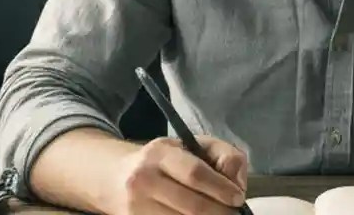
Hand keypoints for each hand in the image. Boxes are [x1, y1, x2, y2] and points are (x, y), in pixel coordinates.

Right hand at [109, 136, 247, 214]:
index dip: (221, 189)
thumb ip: (223, 155)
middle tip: (233, 214)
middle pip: (192, 206)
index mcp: (159, 154)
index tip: (238, 198)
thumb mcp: (192, 145)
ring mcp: (136, 207)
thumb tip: (236, 183)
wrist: (115, 178)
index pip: (195, 173)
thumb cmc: (164, 161)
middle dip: (220, 212)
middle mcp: (143, 180)